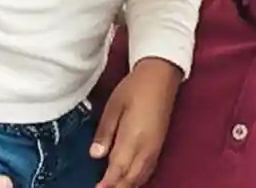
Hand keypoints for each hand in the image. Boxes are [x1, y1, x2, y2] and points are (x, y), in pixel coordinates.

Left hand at [90, 58, 181, 187]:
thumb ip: (105, 133)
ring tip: (111, 187)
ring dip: (126, 185)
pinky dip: (137, 179)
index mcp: (133, 139)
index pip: (118, 169)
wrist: (160, 78)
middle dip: (116, 187)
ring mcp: (155, 149)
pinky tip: (128, 180)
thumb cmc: (134, 88)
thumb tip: (95, 156)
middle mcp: (146, 149)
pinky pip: (147, 171)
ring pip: (140, 177)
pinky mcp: (159, 147)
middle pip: (130, 178)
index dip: (107, 183)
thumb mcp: (113, 106)